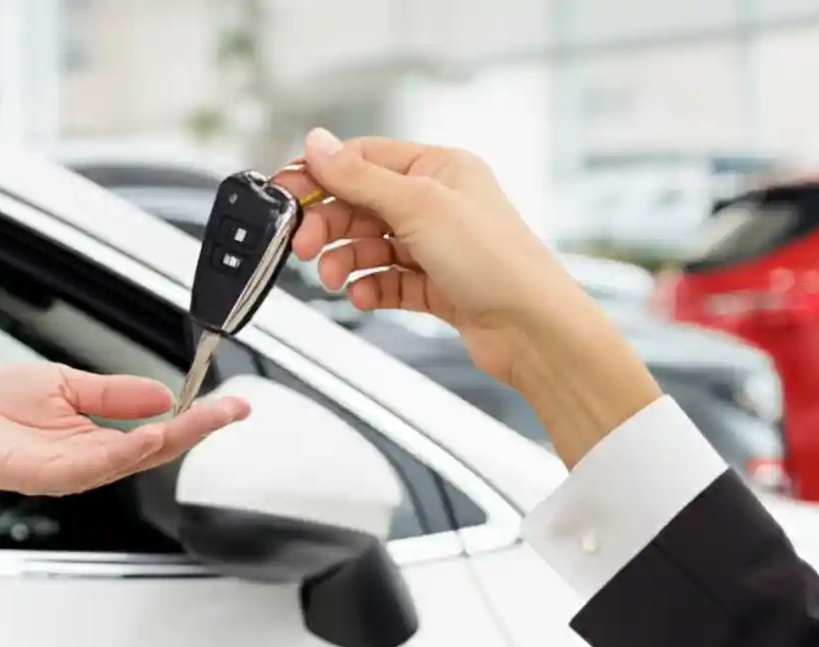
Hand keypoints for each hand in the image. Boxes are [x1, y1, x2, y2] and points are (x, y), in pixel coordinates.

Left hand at [0, 363, 249, 493]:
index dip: (198, 420)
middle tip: (233, 410)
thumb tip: (163, 394)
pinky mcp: (42, 474)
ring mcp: (66, 471)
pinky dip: (124, 452)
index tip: (233, 405)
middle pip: (156, 450)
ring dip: (169, 441)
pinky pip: (92, 466)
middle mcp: (87, 461)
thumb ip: (115, 394)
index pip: (158, 433)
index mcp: (95, 440)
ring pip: (130, 460)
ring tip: (198, 421)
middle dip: (198, 430)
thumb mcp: (66, 385)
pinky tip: (148, 436)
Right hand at [275, 129, 659, 465]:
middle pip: (361, 205)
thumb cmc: (495, 261)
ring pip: (370, 246)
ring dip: (344, 261)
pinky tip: (362, 296)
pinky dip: (369, 288)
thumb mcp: (417, 206)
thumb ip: (360, 177)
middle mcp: (439, 204)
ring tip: (333, 279)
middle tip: (302, 245)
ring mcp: (437, 246)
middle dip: (329, 226)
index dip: (322, 174)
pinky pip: (386, 281)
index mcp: (440, 169)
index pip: (365, 159)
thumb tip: (318, 144)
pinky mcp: (435, 286)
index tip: (286, 191)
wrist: (532, 329)